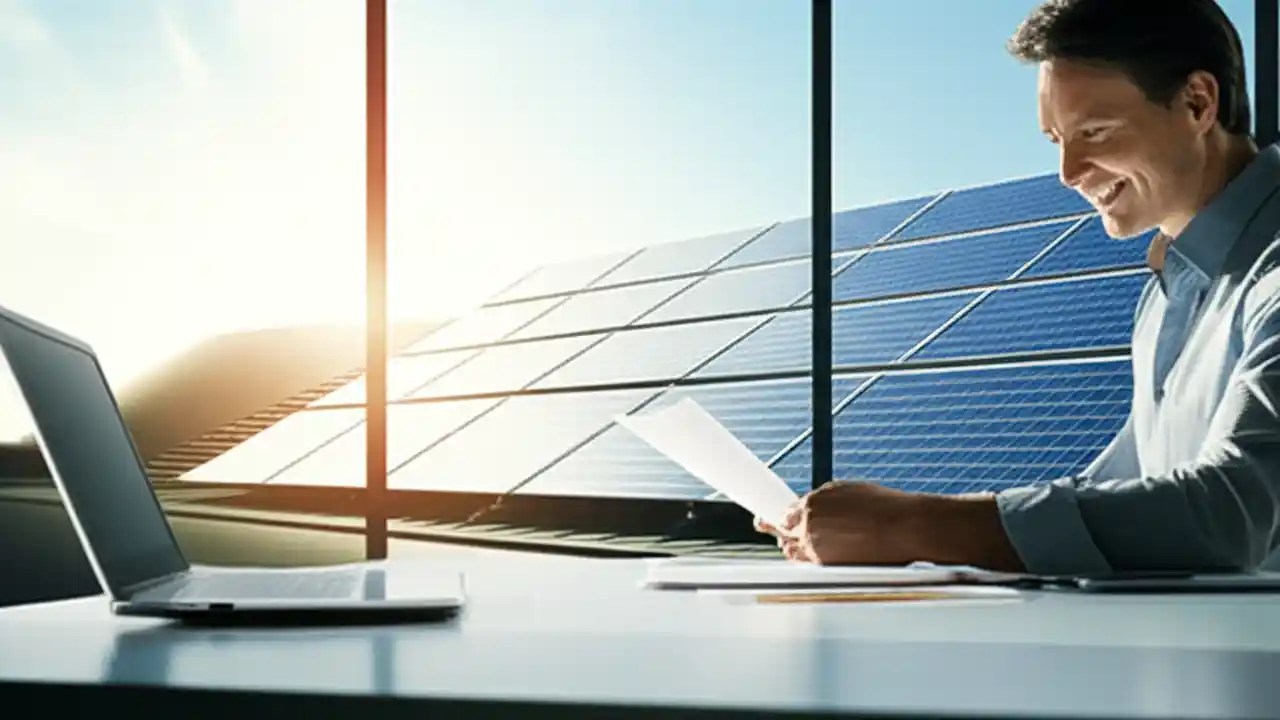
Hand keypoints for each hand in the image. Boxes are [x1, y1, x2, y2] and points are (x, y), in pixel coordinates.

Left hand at [754, 480, 1024, 569]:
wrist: (908, 527)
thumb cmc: (885, 507)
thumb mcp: (847, 492)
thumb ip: (822, 502)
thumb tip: (805, 509)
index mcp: (812, 502)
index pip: (782, 513)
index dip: (774, 517)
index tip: (763, 519)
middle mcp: (809, 524)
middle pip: (783, 534)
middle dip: (784, 534)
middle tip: (780, 534)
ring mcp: (817, 548)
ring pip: (794, 554)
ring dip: (798, 550)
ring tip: (817, 545)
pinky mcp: (829, 567)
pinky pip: (811, 566)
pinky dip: (814, 562)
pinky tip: (827, 556)